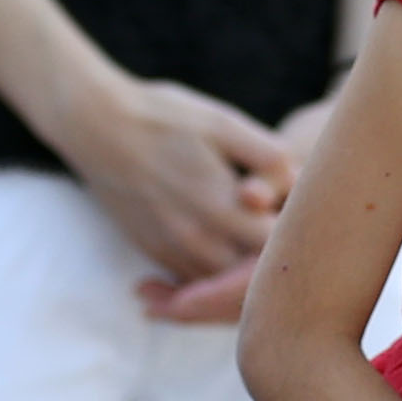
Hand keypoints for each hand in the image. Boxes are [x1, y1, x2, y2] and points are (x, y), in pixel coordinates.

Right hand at [129, 95, 341, 323]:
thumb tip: (298, 179)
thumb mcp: (220, 121)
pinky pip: (192, 280)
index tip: (310, 222)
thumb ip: (265, 153)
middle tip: (297, 248)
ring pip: (221, 286)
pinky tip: (230, 257)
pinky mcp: (152, 250)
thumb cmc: (160, 114)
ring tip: (267, 257)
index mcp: (219, 204)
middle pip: (251, 277)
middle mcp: (195, 237)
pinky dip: (213, 278)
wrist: (91, 123)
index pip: (277, 247)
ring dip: (244, 278)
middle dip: (275, 266)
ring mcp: (170, 248)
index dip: (299, 239)